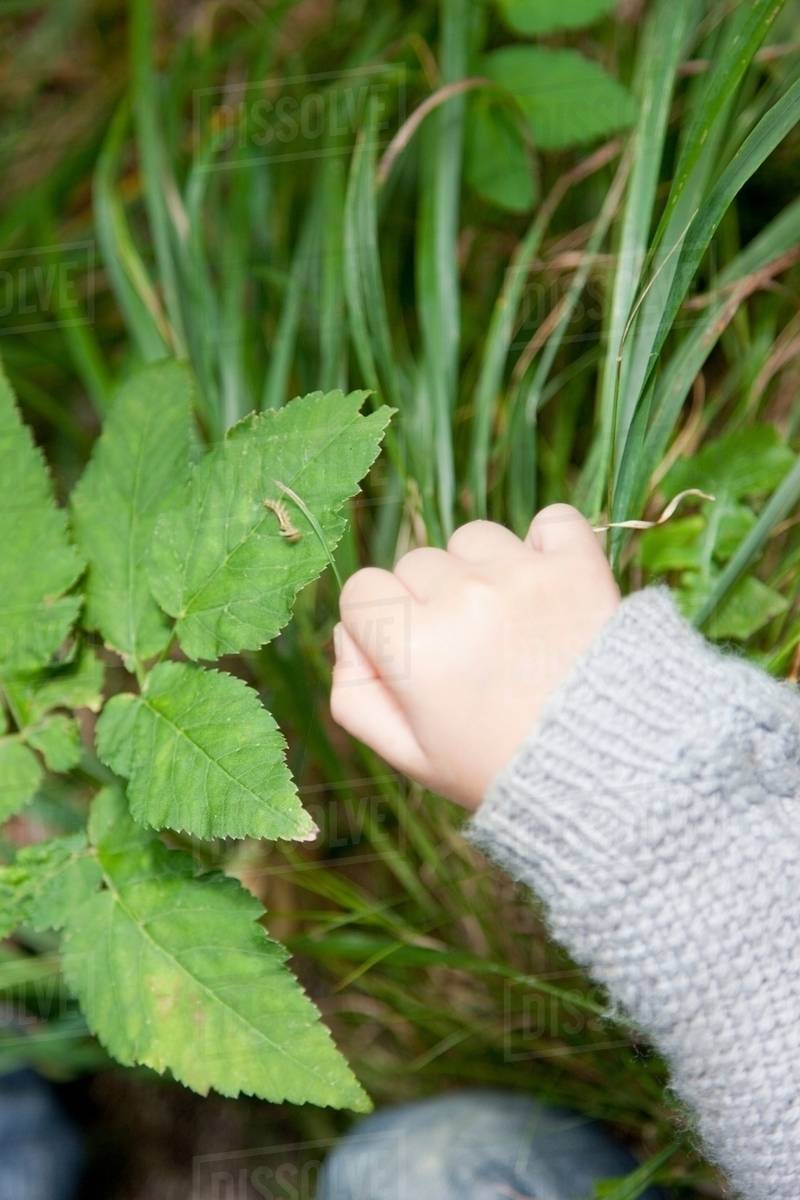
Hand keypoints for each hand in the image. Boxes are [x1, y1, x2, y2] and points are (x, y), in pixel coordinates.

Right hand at [331, 504, 619, 810]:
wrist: (608, 773)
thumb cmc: (499, 767)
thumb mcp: (410, 756)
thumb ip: (355, 696)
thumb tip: (349, 637)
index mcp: (413, 645)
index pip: (362, 590)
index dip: (382, 624)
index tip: (414, 656)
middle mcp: (462, 598)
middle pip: (416, 562)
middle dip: (432, 601)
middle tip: (471, 654)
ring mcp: (522, 576)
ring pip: (474, 539)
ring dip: (484, 571)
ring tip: (513, 625)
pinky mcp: (577, 565)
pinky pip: (551, 521)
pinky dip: (549, 544)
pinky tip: (549, 589)